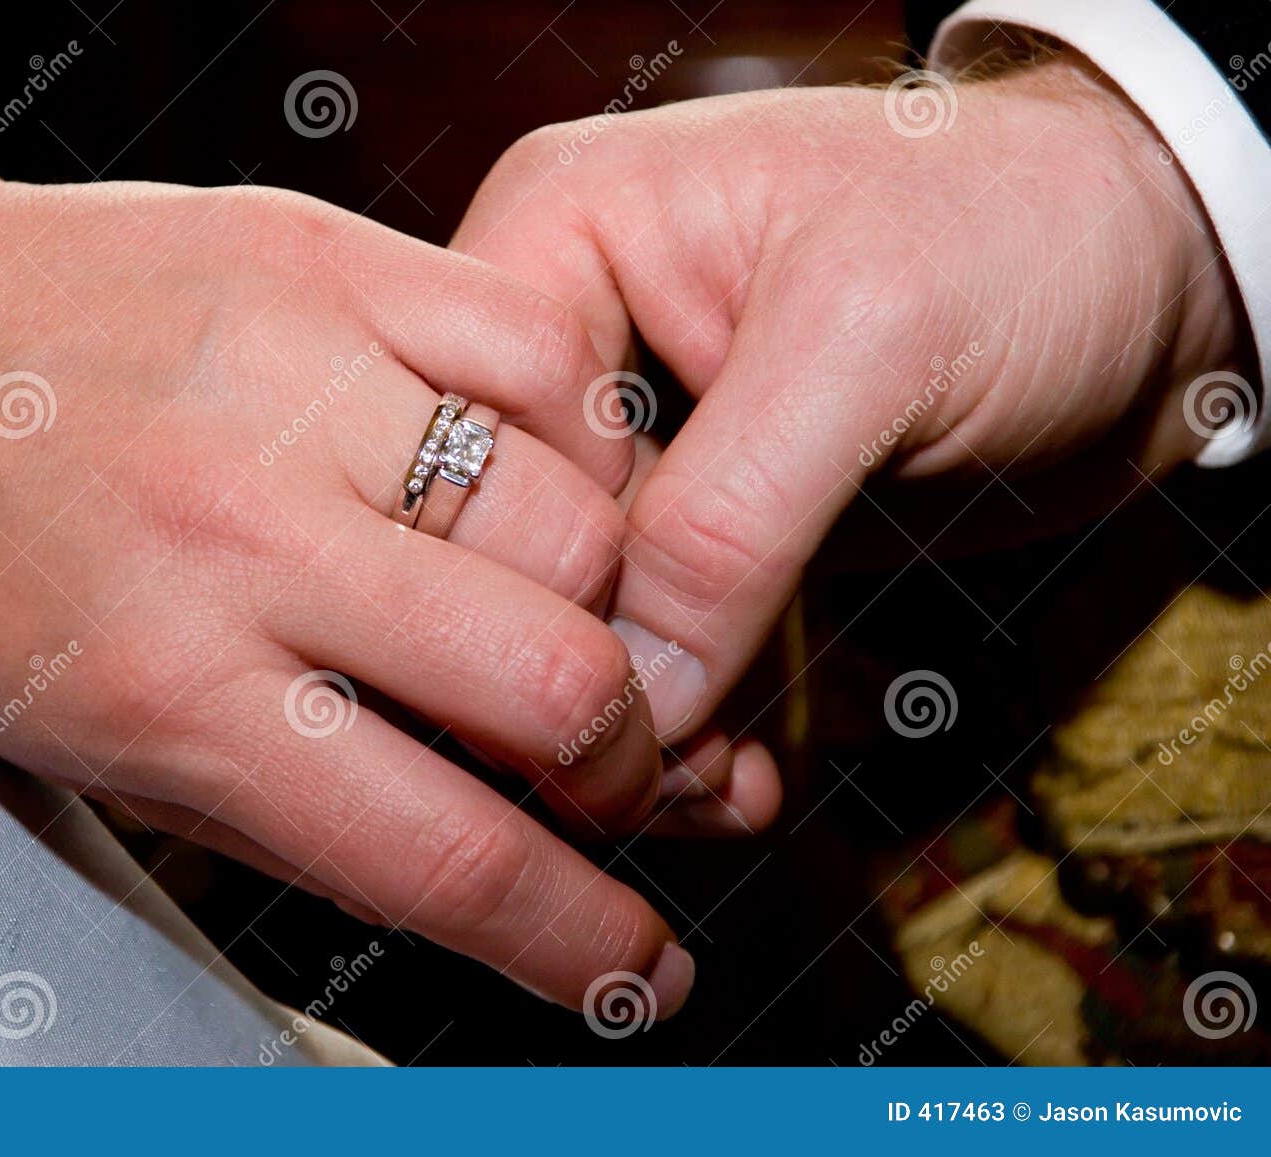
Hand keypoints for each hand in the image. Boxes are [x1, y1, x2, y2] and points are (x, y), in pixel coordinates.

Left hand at [0, 3, 694, 1012]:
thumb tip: (481, 864)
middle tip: (595, 763)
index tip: (636, 966)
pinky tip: (531, 469)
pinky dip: (581, 435)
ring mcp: (290, 376)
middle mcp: (239, 531)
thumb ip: (292, 809)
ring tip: (541, 604)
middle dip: (621, 762)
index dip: (578, 936)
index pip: (440, 851)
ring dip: (599, 603)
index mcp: (165, 688)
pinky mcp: (322, 257)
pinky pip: (544, 350)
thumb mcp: (85, 743)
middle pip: (552, 683)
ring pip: (579, 519)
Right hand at [455, 51, 1248, 804]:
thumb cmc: (1026, 232)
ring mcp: (633, 439)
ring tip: (712, 788)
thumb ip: (732, 515)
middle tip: (660, 771)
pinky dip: (689, 721)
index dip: (526, 575)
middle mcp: (571, 337)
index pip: (465, 438)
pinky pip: (654, 639)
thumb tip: (631, 698)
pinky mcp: (696, 519)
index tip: (608, 689)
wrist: (1145, 282)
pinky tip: (737, 772)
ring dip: (638, 722)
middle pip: (506, 541)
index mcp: (560, 234)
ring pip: (575, 611)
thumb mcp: (870, 342)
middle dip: (582, 668)